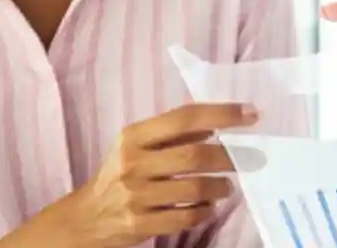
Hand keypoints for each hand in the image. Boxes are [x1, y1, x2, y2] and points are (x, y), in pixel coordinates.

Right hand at [0, 103, 258, 247]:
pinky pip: (185, 218)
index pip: (184, 118)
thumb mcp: (135, 146)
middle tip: (248, 159)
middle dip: (227, 157)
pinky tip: (207, 207)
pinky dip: (203, 212)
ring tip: (226, 186)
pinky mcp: (139, 224)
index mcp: (133, 136)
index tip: (251, 113)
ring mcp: (135, 195)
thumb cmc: (119, 174)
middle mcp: (132, 163)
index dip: (221, 114)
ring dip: (219, 187)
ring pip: (193, 190)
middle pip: (193, 156)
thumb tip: (215, 123)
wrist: (86, 217)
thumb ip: (171, 134)